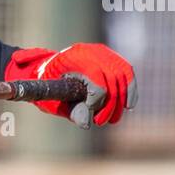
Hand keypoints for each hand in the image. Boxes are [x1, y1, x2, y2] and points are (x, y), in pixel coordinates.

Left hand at [5, 43, 136, 127]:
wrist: (45, 68)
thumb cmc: (47, 86)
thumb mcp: (53, 100)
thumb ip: (71, 110)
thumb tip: (88, 124)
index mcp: (73, 58)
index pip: (97, 81)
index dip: (98, 103)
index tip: (92, 118)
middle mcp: (90, 50)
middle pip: (113, 78)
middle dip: (112, 104)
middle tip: (104, 122)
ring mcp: (101, 50)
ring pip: (123, 74)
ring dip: (123, 99)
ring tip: (115, 119)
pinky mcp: (109, 55)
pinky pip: (126, 70)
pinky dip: (129, 88)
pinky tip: (128, 105)